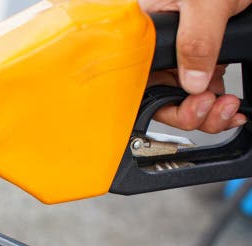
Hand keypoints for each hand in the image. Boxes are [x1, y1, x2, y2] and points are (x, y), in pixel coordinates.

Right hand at [139, 0, 249, 132]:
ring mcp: (181, 51)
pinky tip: (228, 102)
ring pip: (183, 96)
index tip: (189, 106)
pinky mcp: (202, 53)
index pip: (139, 83)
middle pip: (161, 95)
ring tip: (227, 106)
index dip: (162, 103)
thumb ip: (197, 41)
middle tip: (212, 109)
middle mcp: (159, 45)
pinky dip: (216, 102)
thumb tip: (192, 82)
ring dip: (206, 112)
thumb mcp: (207, 3)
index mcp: (145, 32)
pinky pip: (202, 88)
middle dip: (189, 113)